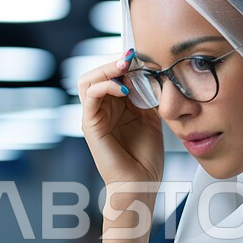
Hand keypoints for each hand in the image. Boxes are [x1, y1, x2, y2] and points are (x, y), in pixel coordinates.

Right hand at [79, 50, 164, 196]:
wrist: (140, 185)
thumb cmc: (146, 159)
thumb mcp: (153, 119)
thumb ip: (149, 97)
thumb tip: (152, 73)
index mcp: (115, 108)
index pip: (113, 76)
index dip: (125, 64)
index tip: (143, 58)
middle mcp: (102, 110)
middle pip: (97, 74)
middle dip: (114, 63)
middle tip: (132, 59)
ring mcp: (93, 117)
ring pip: (89, 80)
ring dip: (107, 69)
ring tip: (126, 67)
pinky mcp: (90, 125)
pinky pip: (91, 95)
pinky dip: (106, 86)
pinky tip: (125, 89)